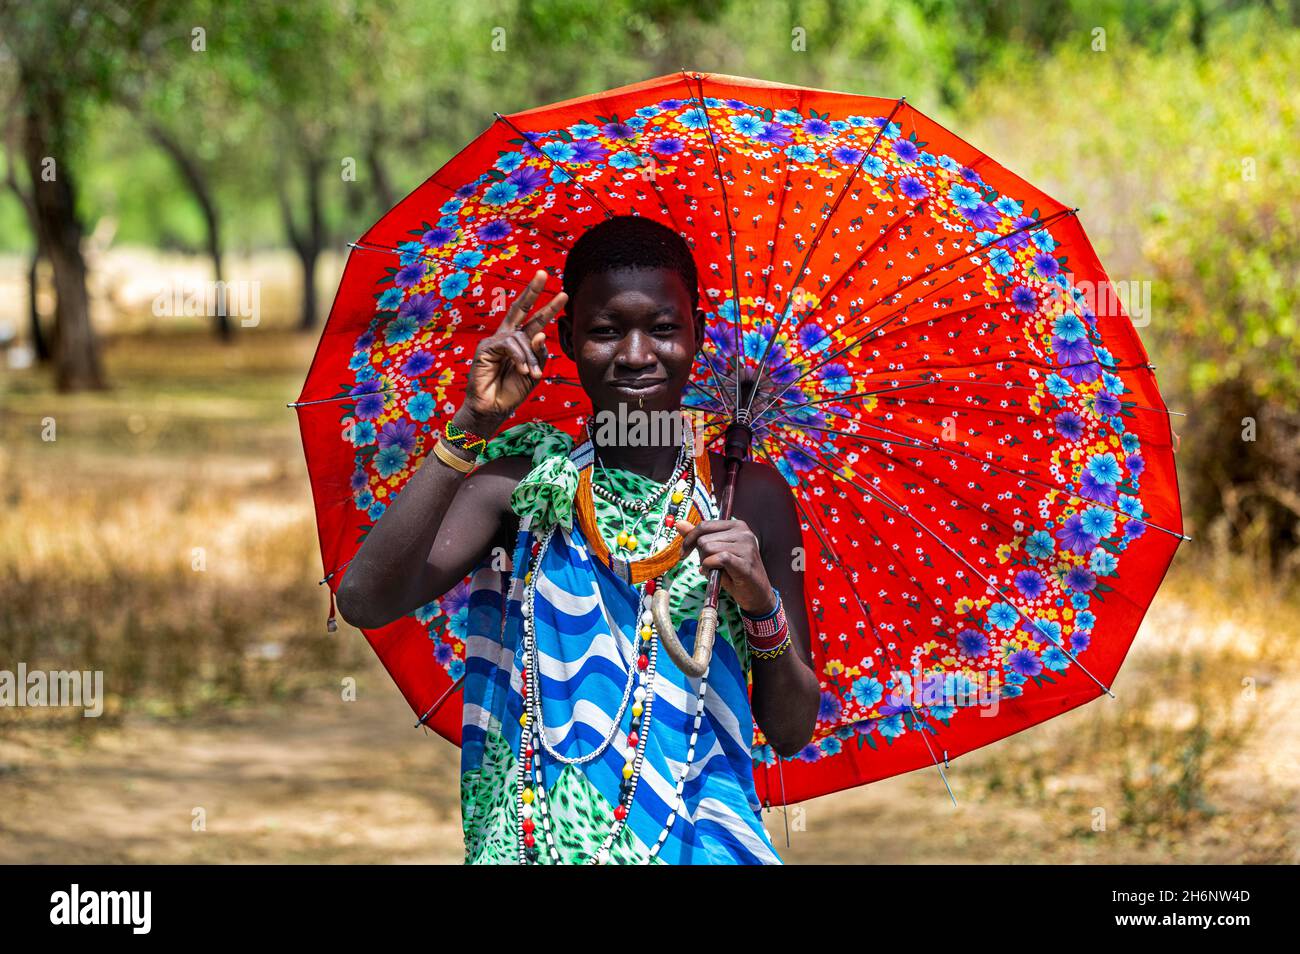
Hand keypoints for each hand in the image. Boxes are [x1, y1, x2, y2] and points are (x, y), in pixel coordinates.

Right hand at [462, 270, 566, 429]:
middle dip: (532, 291)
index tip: (562, 294)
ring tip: (530, 374)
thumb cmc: (512, 391)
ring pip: (521, 337)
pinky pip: (509, 345)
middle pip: (521, 309)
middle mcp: (507, 337)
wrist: (493, 408)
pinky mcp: (486, 348)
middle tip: (543, 273)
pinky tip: (521, 371)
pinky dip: (519, 358)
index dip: (547, 306)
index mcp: (520, 342)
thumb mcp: (534, 372)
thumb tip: (541, 334)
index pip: (534, 319)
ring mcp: (495, 341)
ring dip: (530, 357)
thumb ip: (540, 354)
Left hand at [677, 518, 775, 616]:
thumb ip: (699, 537)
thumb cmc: (735, 573)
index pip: (704, 525)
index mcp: (737, 526)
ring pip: (708, 548)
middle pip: (704, 538)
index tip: (683, 553)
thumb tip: (680, 524)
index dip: (689, 539)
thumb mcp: (716, 552)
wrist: (757, 594)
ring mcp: (747, 546)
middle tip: (709, 566)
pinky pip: (717, 559)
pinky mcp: (745, 562)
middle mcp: (744, 532)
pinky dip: (710, 567)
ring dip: (706, 563)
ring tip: (716, 571)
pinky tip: (715, 573)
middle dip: (700, 555)